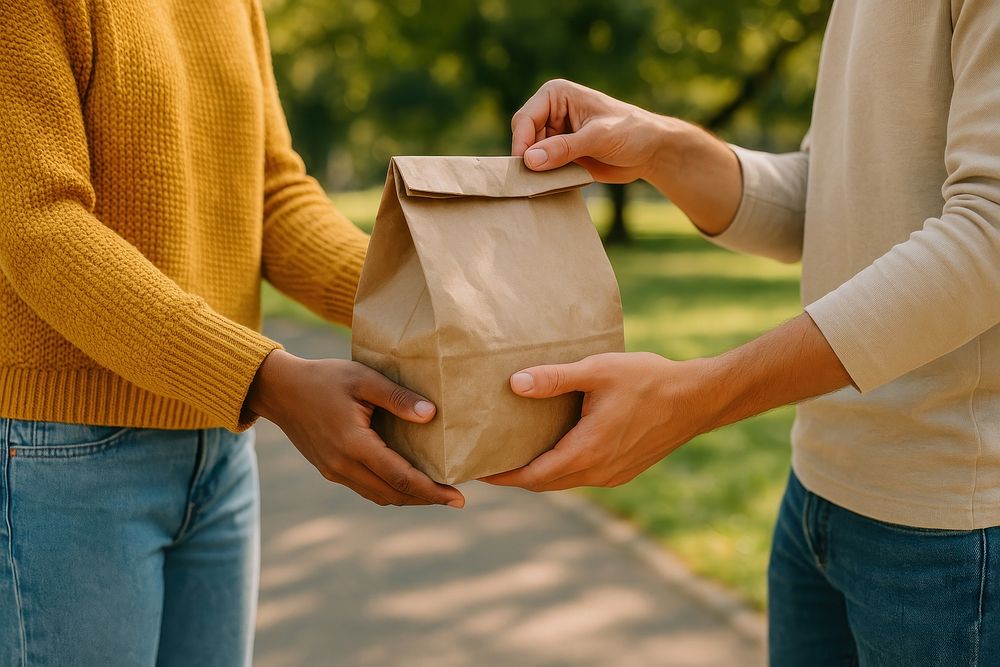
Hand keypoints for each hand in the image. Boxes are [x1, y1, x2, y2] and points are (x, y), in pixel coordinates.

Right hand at [246, 350, 464, 507]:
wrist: (279, 389)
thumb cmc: (324, 378)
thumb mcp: (363, 378)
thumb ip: (397, 397)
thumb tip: (431, 415)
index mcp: (354, 444)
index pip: (401, 478)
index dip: (432, 491)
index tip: (458, 498)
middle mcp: (343, 465)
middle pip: (393, 494)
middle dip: (426, 499)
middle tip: (455, 498)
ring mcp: (334, 471)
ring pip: (379, 496)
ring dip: (408, 498)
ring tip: (435, 493)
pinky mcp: (329, 469)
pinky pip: (365, 488)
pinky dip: (389, 490)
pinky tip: (405, 482)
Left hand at [482, 352, 721, 490]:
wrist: (699, 398)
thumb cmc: (649, 380)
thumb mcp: (598, 371)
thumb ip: (555, 378)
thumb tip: (514, 383)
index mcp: (587, 452)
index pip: (533, 476)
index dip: (503, 476)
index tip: (477, 470)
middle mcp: (599, 472)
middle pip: (546, 484)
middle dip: (517, 476)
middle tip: (490, 461)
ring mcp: (614, 475)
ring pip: (566, 481)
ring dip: (541, 472)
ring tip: (518, 453)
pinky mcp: (626, 470)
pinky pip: (584, 475)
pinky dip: (563, 467)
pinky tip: (556, 446)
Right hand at [510, 79, 742, 234]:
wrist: (652, 151)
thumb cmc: (631, 132)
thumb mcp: (598, 137)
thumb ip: (564, 148)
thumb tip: (530, 160)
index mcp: (556, 95)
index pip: (525, 119)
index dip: (522, 143)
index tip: (527, 167)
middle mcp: (551, 113)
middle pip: (524, 139)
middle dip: (529, 160)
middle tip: (534, 181)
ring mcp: (555, 135)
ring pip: (531, 157)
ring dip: (537, 172)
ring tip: (551, 183)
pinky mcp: (562, 155)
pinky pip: (543, 169)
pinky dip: (546, 179)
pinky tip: (556, 186)